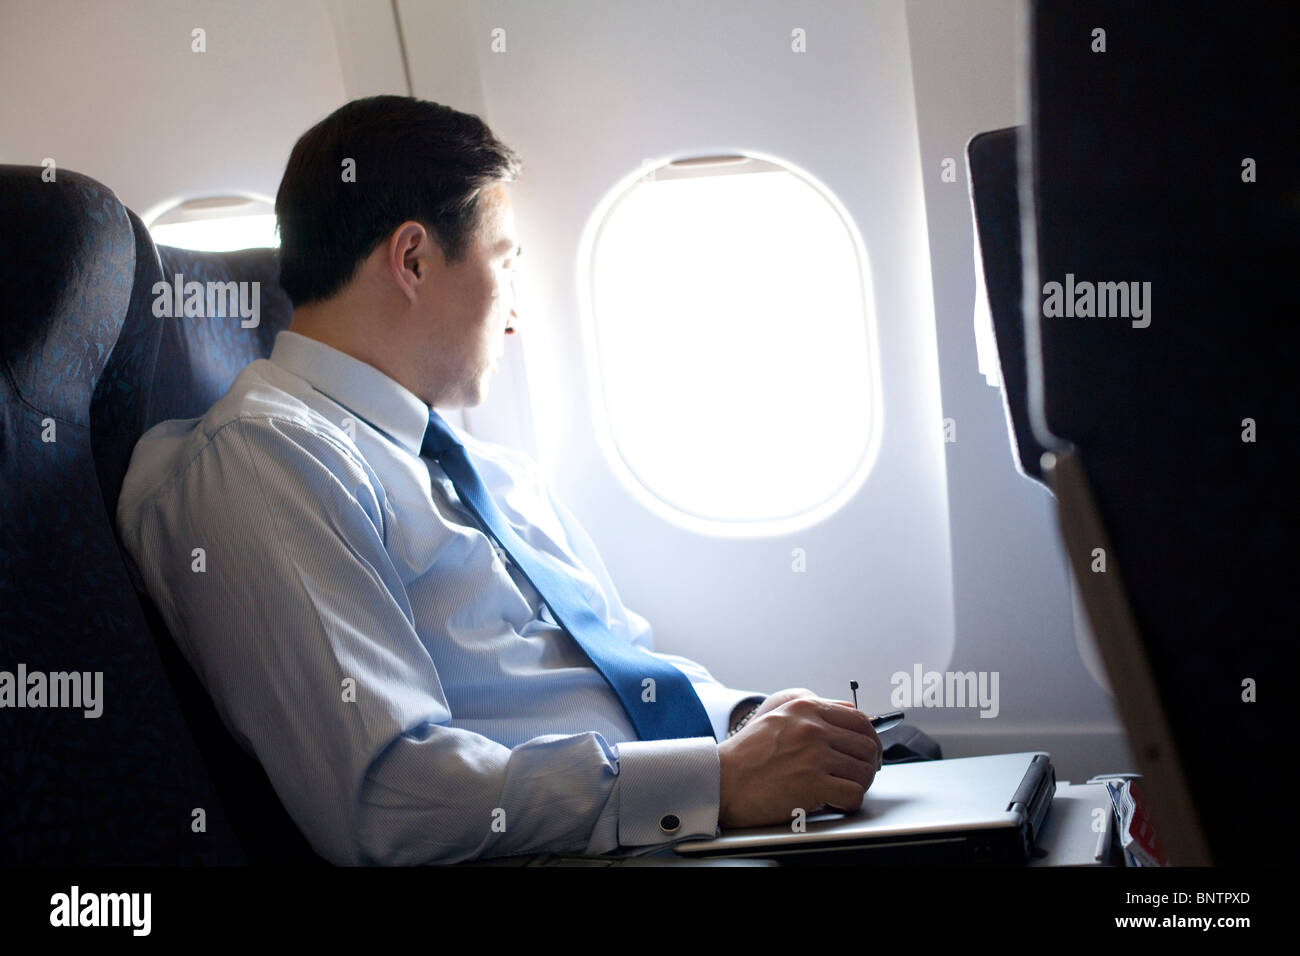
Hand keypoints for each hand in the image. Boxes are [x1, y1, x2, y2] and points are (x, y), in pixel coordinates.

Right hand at [716, 695, 881, 829]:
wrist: (721, 781)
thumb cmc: (745, 755)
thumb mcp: (776, 717)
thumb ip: (808, 712)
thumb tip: (844, 716)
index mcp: (805, 708)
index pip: (858, 717)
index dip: (870, 737)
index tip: (868, 750)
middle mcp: (812, 728)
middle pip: (867, 744)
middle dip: (870, 763)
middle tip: (862, 775)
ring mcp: (814, 755)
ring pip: (864, 770)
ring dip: (861, 784)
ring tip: (846, 790)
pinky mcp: (813, 783)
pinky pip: (853, 793)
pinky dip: (851, 802)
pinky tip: (838, 803)